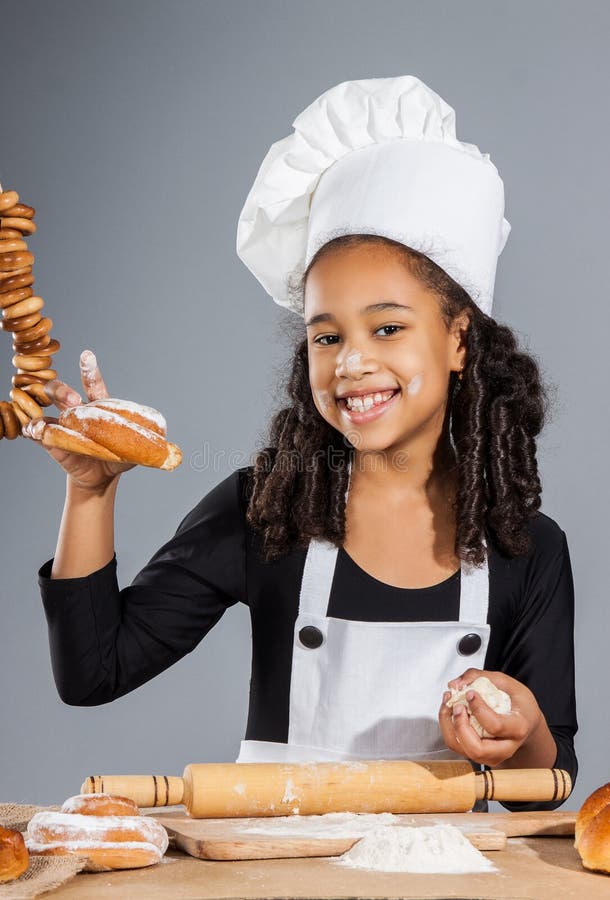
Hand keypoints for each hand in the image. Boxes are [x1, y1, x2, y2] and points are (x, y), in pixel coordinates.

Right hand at [22, 348, 135, 492]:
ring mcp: (62, 423)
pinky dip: (34, 428)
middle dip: (64, 390)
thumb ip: (143, 442)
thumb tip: (165, 442)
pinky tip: (34, 429)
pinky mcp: (52, 440)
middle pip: (63, 390)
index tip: (87, 356)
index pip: (93, 385)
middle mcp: (77, 411)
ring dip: (48, 404)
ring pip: (47, 404)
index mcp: (98, 407)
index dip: (89, 371)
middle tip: (73, 399)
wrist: (102, 477)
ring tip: (50, 414)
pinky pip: (38, 431)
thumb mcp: (133, 449)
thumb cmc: (118, 456)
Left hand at [438, 667, 543, 766]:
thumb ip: (479, 677)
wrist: (525, 723)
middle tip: (457, 705)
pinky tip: (450, 711)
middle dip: (460, 726)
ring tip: (448, 704)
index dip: (478, 709)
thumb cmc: (517, 702)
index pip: (495, 726)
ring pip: (463, 750)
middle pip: (478, 749)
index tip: (470, 693)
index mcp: (518, 728)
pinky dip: (448, 728)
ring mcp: (492, 755)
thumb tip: (454, 684)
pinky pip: (457, 746)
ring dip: (449, 726)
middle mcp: (506, 747)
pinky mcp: (479, 755)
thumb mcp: (506, 682)